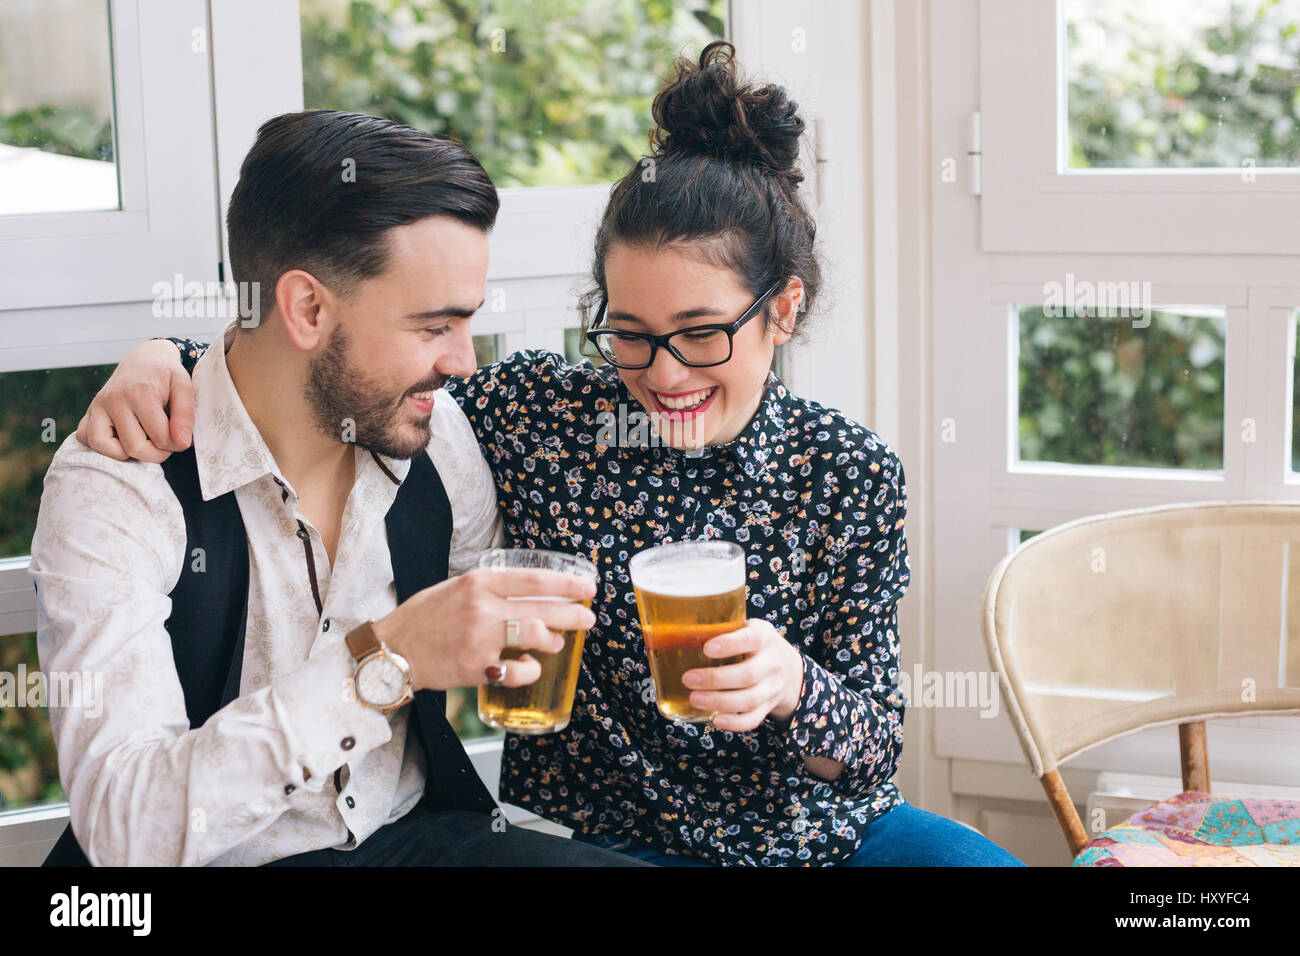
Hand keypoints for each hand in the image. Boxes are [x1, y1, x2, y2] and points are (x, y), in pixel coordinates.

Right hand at [76, 339, 194, 461]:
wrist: (144, 359)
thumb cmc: (166, 374)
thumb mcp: (184, 387)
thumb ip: (186, 415)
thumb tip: (182, 442)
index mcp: (140, 393)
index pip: (160, 437)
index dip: (176, 444)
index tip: (181, 437)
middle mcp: (113, 399)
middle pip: (134, 447)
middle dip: (156, 453)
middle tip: (165, 443)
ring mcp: (97, 406)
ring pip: (104, 447)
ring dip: (127, 453)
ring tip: (143, 442)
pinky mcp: (88, 412)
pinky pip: (85, 438)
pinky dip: (102, 446)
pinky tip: (122, 439)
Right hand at [372, 567, 596, 691]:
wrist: (392, 649)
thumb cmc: (426, 617)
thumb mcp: (456, 588)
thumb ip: (492, 588)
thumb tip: (534, 593)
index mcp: (479, 582)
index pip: (535, 579)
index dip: (567, 584)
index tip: (587, 587)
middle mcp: (482, 607)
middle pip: (543, 609)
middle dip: (573, 614)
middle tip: (588, 619)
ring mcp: (480, 638)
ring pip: (535, 636)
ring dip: (554, 640)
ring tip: (557, 642)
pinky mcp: (476, 667)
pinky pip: (518, 670)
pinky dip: (530, 669)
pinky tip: (529, 665)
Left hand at [682, 619, 805, 732]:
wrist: (788, 667)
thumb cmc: (754, 643)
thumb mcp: (744, 627)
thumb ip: (719, 628)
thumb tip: (667, 630)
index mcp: (764, 636)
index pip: (751, 638)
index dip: (730, 644)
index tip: (706, 649)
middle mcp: (772, 662)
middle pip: (748, 675)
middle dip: (716, 679)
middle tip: (688, 679)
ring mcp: (773, 687)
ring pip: (750, 699)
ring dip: (720, 701)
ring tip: (694, 699)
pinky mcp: (769, 706)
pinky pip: (754, 719)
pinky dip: (735, 723)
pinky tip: (715, 719)